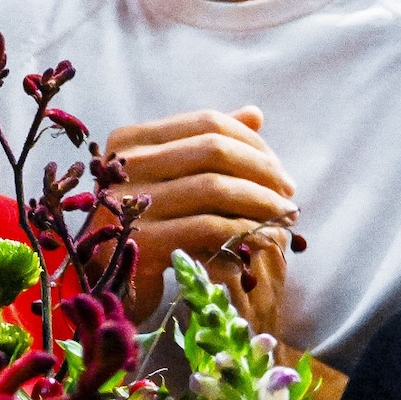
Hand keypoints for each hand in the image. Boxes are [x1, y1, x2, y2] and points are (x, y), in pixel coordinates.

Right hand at [106, 106, 296, 328]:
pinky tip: (265, 240)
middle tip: (289, 196)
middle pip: (213, 150)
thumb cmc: (147, 226)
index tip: (279, 171)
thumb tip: (254, 113)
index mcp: (131, 140)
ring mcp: (130, 203)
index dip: (253, 143)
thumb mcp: (173, 179)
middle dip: (263, 172)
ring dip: (261, 203)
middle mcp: (124, 165)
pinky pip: (208, 227)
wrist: (111, 286)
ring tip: (285, 219)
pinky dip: (245, 231)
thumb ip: (207, 145)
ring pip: (215, 188)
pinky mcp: (142, 242)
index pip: (207, 122)